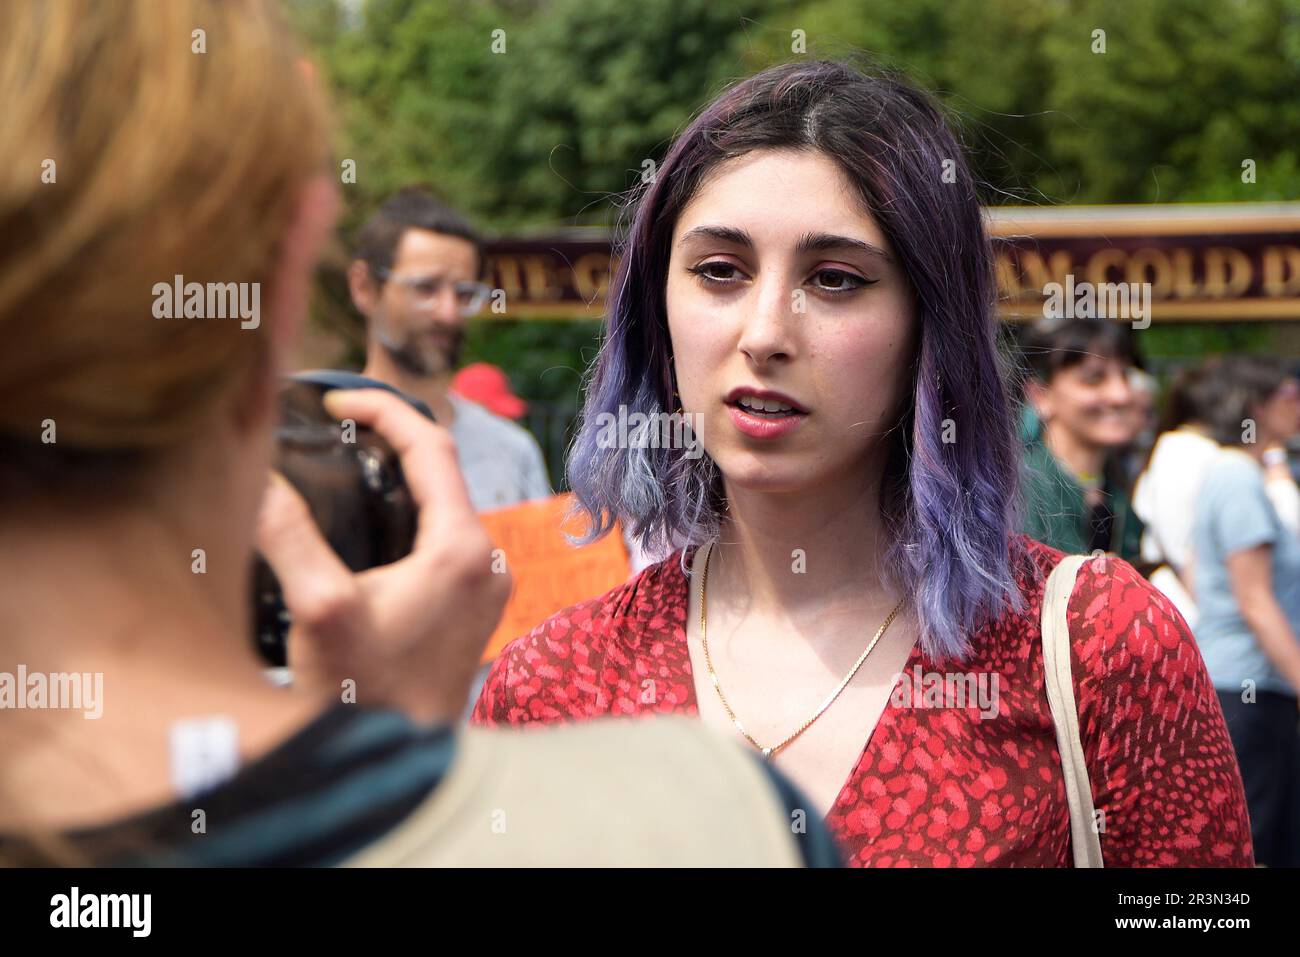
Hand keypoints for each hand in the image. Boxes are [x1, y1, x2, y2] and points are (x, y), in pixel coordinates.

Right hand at [256, 388, 510, 722]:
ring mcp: (485, 587)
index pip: (432, 447)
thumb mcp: (321, 610)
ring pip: (445, 504)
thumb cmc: (368, 696)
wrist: (398, 763)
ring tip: (348, 456)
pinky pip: (445, 537)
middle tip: (336, 421)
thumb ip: (289, 536)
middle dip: (392, 436)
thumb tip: (260, 479)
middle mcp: (488, 561)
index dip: (384, 410)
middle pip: (444, 471)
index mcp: (464, 549)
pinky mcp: (472, 608)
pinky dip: (411, 512)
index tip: (336, 399)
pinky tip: (371, 515)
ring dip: (403, 475)